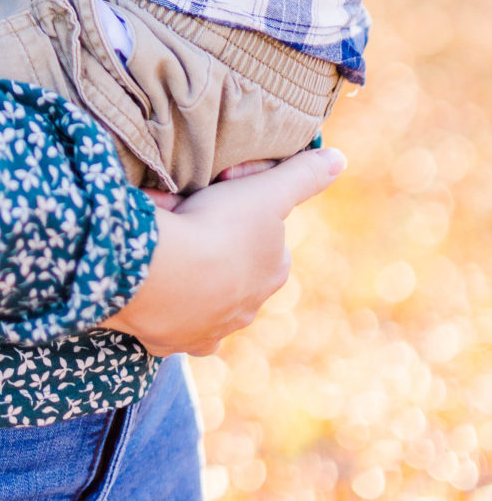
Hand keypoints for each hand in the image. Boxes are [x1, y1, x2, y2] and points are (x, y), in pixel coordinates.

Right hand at [104, 147, 344, 355]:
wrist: (164, 273)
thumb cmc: (219, 227)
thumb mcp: (266, 191)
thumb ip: (302, 175)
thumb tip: (340, 159)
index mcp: (273, 272)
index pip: (265, 236)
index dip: (241, 209)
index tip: (216, 192)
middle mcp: (249, 308)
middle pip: (233, 266)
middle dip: (213, 242)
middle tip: (184, 212)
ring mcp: (212, 329)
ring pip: (204, 297)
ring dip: (190, 274)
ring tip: (165, 242)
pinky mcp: (176, 342)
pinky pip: (175, 323)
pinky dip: (170, 308)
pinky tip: (160, 289)